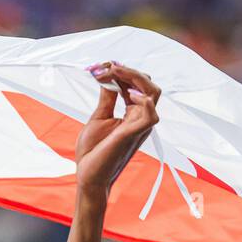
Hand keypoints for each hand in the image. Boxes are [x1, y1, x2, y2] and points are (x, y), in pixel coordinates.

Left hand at [74, 62, 160, 198]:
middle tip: (108, 67)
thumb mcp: (100, 116)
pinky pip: (151, 116)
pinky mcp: (133, 135)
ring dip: (134, 77)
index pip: (137, 84)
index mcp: (132, 114)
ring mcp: (139, 127)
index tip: (103, 66)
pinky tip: (128, 93)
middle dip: (129, 71)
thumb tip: (109, 74)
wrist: (88, 175)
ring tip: (114, 72)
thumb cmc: (94, 151)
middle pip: (149, 85)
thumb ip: (108, 95)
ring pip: (153, 93)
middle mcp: (140, 119)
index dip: (122, 71)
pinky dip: (144, 101)